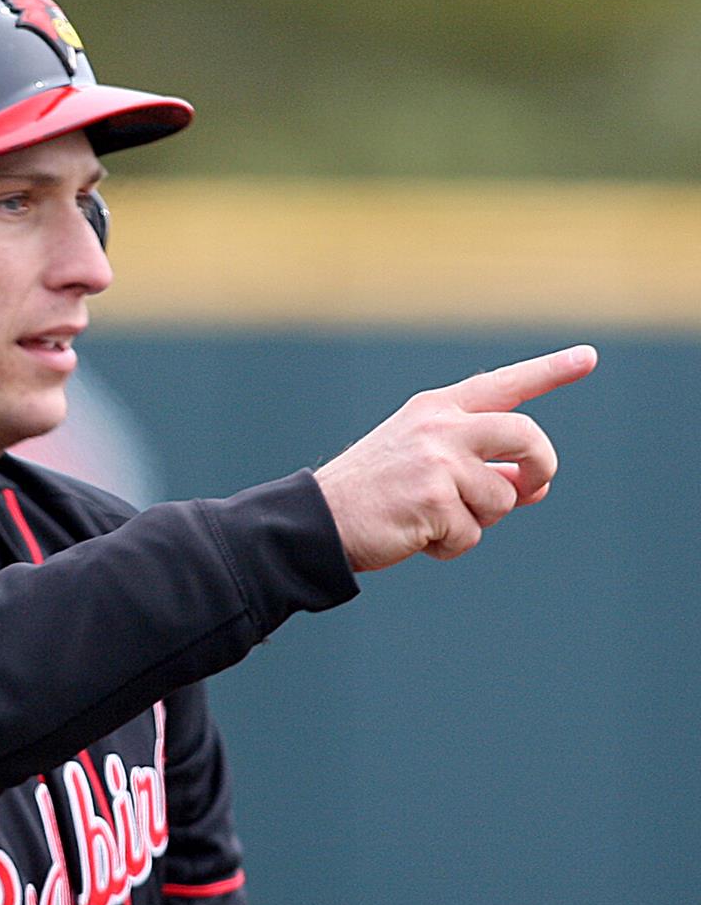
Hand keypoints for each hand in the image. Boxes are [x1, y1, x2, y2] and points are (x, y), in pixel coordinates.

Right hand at [313, 345, 596, 571]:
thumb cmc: (371, 493)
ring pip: (503, 497)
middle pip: (527, 435)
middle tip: (531, 488)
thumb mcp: (423, 463)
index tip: (588, 357)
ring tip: (433, 520)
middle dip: (540, 467)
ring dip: (477, 520)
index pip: (502, 385)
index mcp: (435, 409)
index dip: (550, 371)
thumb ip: (478, 463)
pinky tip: (417, 537)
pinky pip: (472, 534)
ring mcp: (438, 462)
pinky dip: (450, 546)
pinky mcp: (435, 501)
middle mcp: (440, 426)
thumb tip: (534, 484)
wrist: (316, 520)